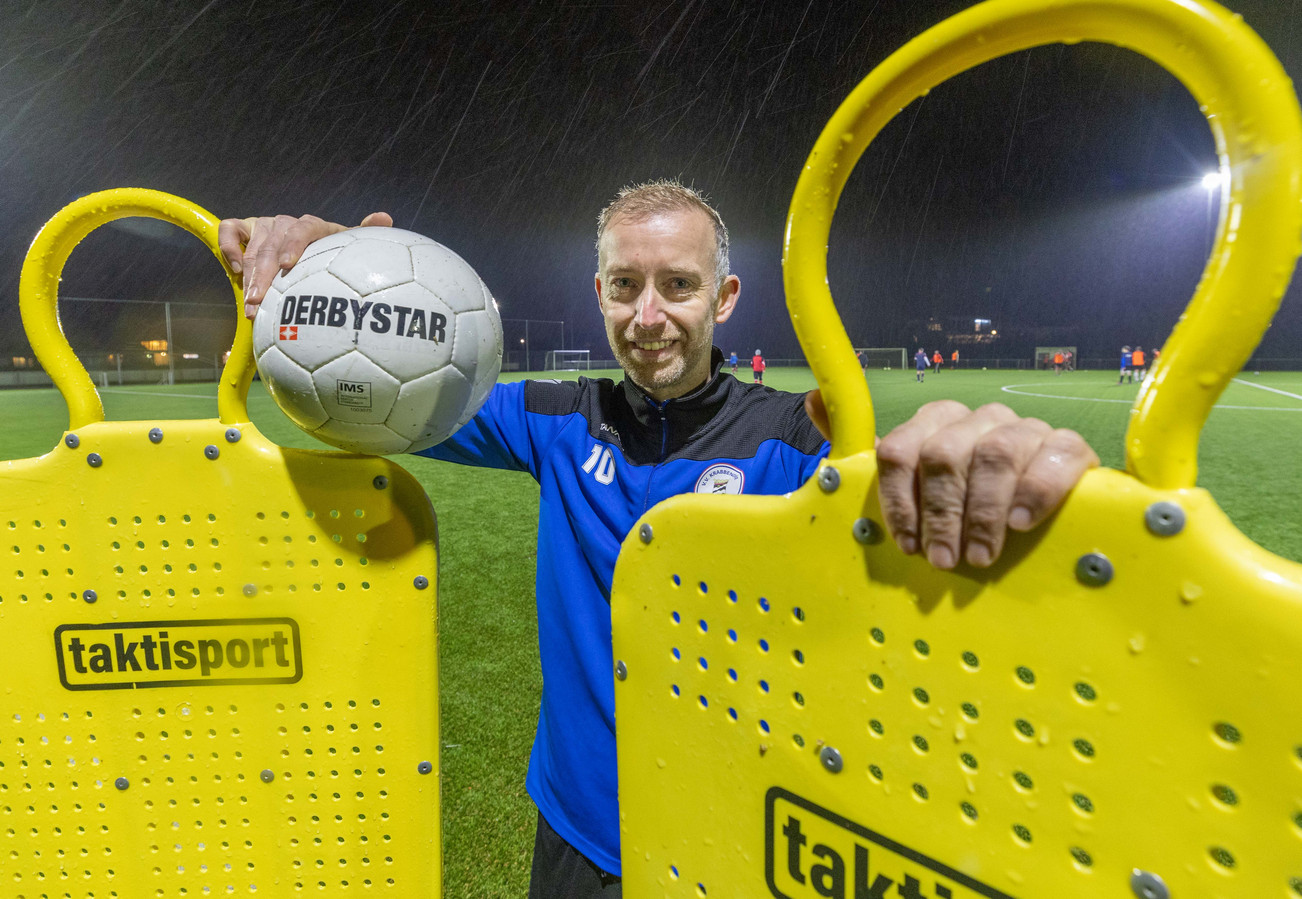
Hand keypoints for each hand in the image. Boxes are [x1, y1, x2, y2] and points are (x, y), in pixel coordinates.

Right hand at [217, 212, 392, 318]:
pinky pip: (230, 231)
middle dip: (265, 276)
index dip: (294, 244)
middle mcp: (287, 224)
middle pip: (273, 246)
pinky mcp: (246, 228)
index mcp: (314, 227)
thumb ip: (365, 235)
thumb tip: (385, 217)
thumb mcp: (350, 249)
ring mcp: (265, 225)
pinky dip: (229, 248)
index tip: (288, 266)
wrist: (310, 250)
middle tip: (260, 303)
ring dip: (249, 277)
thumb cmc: (334, 257)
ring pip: (253, 247)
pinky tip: (236, 272)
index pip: (304, 228)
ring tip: (250, 305)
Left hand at [804, 393, 1097, 568]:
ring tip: (980, 556)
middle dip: (941, 515)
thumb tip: (814, 400)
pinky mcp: (1068, 446)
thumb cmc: (965, 503)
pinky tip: (1020, 523)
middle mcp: (977, 418)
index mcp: (934, 422)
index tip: (907, 546)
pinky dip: (1035, 490)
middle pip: (945, 455)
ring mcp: (1024, 429)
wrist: (1038, 507)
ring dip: (983, 513)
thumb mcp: (912, 484)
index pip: (900, 450)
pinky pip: (1056, 454)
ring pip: (996, 454)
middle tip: (945, 562)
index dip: (899, 502)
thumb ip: (859, 444)